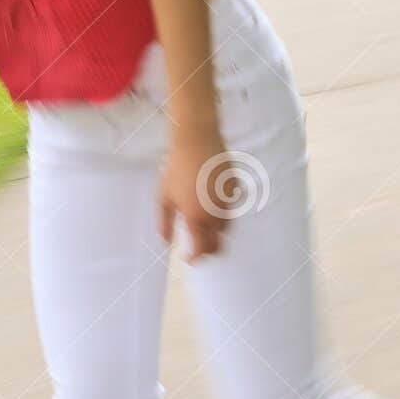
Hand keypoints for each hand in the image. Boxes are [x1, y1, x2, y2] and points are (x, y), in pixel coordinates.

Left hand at [159, 125, 236, 261]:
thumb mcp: (164, 197)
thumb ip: (165, 223)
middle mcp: (215, 213)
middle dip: (210, 251)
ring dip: (215, 232)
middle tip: (199, 250)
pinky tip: (210, 205)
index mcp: (196, 217)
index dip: (196, 258)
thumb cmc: (175, 168)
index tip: (189, 259)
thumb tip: (167, 243)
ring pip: (226, 226)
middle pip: (219, 243)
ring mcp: (228, 200)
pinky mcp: (235, 188)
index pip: (202, 249)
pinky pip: (230, 207)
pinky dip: (222, 212)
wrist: (196, 139)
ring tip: (203, 227)